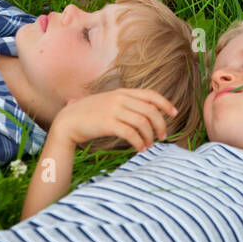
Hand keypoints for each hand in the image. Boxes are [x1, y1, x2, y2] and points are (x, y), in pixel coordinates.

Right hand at [52, 88, 179, 150]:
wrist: (68, 121)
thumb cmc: (90, 114)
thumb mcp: (109, 102)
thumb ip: (126, 103)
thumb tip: (147, 111)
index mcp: (122, 92)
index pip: (151, 95)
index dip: (165, 103)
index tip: (174, 113)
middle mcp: (120, 98)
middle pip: (151, 110)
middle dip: (161, 125)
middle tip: (163, 136)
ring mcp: (114, 110)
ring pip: (143, 123)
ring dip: (150, 136)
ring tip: (149, 146)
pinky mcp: (108, 124)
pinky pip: (131, 134)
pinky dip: (139, 143)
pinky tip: (140, 149)